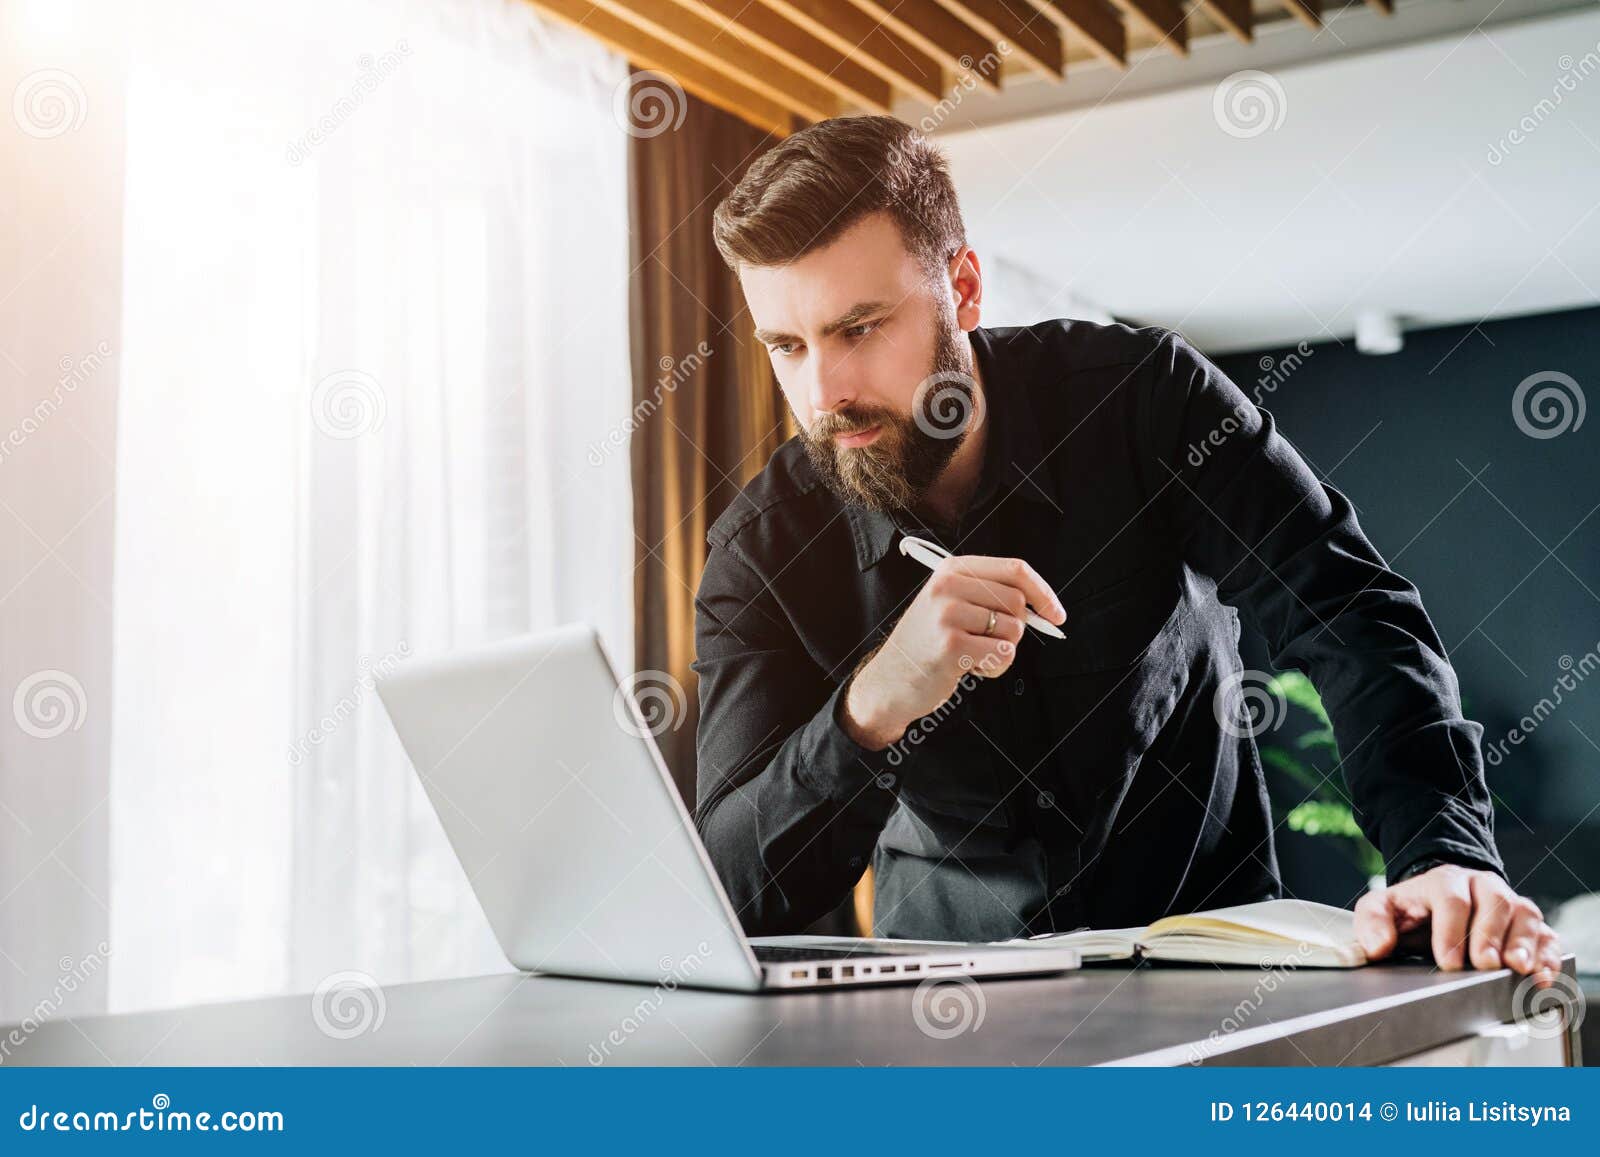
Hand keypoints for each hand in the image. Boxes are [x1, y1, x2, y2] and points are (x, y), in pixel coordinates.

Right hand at [841, 554, 1065, 748]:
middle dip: (1015, 629)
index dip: (1043, 592)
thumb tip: (1046, 609)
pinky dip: (995, 667)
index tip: (1057, 614)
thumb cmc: (929, 643)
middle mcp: (948, 586)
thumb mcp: (952, 605)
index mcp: (953, 569)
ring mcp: (947, 615)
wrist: (890, 679)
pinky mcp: (951, 646)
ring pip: (1013, 630)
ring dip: (1003, 652)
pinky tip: (970, 668)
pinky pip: (1003, 654)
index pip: (1015, 569)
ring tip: (974, 656)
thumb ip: (992, 598)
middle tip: (988, 642)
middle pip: (1018, 603)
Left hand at [1354, 863, 1561, 974]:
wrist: (1438, 899)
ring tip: (1518, 968)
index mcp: (1444, 881)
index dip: (1451, 931)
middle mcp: (1482, 886)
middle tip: (1485, 964)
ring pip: (1525, 915)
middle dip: (1490, 936)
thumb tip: (1378, 947)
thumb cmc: (1412, 908)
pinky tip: (1544, 975)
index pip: (1451, 899)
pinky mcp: (1529, 925)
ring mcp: (1510, 903)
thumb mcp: (1381, 907)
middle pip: (1495, 903)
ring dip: (1524, 943)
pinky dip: (1549, 955)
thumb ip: (1371, 923)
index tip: (1448, 961)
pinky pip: (1547, 934)